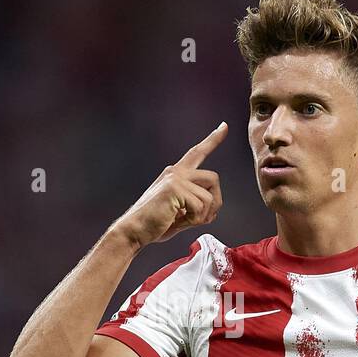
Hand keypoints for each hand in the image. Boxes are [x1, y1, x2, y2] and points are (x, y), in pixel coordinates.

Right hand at [109, 122, 226, 247]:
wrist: (133, 231)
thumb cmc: (154, 224)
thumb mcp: (178, 211)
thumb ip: (194, 204)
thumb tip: (213, 209)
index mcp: (176, 174)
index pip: (197, 152)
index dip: (213, 139)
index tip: (224, 126)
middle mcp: (175, 171)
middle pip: (214, 178)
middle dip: (216, 201)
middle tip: (205, 218)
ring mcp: (175, 178)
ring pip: (209, 196)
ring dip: (203, 215)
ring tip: (185, 221)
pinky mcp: (174, 189)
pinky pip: (201, 206)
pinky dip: (194, 220)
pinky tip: (179, 221)